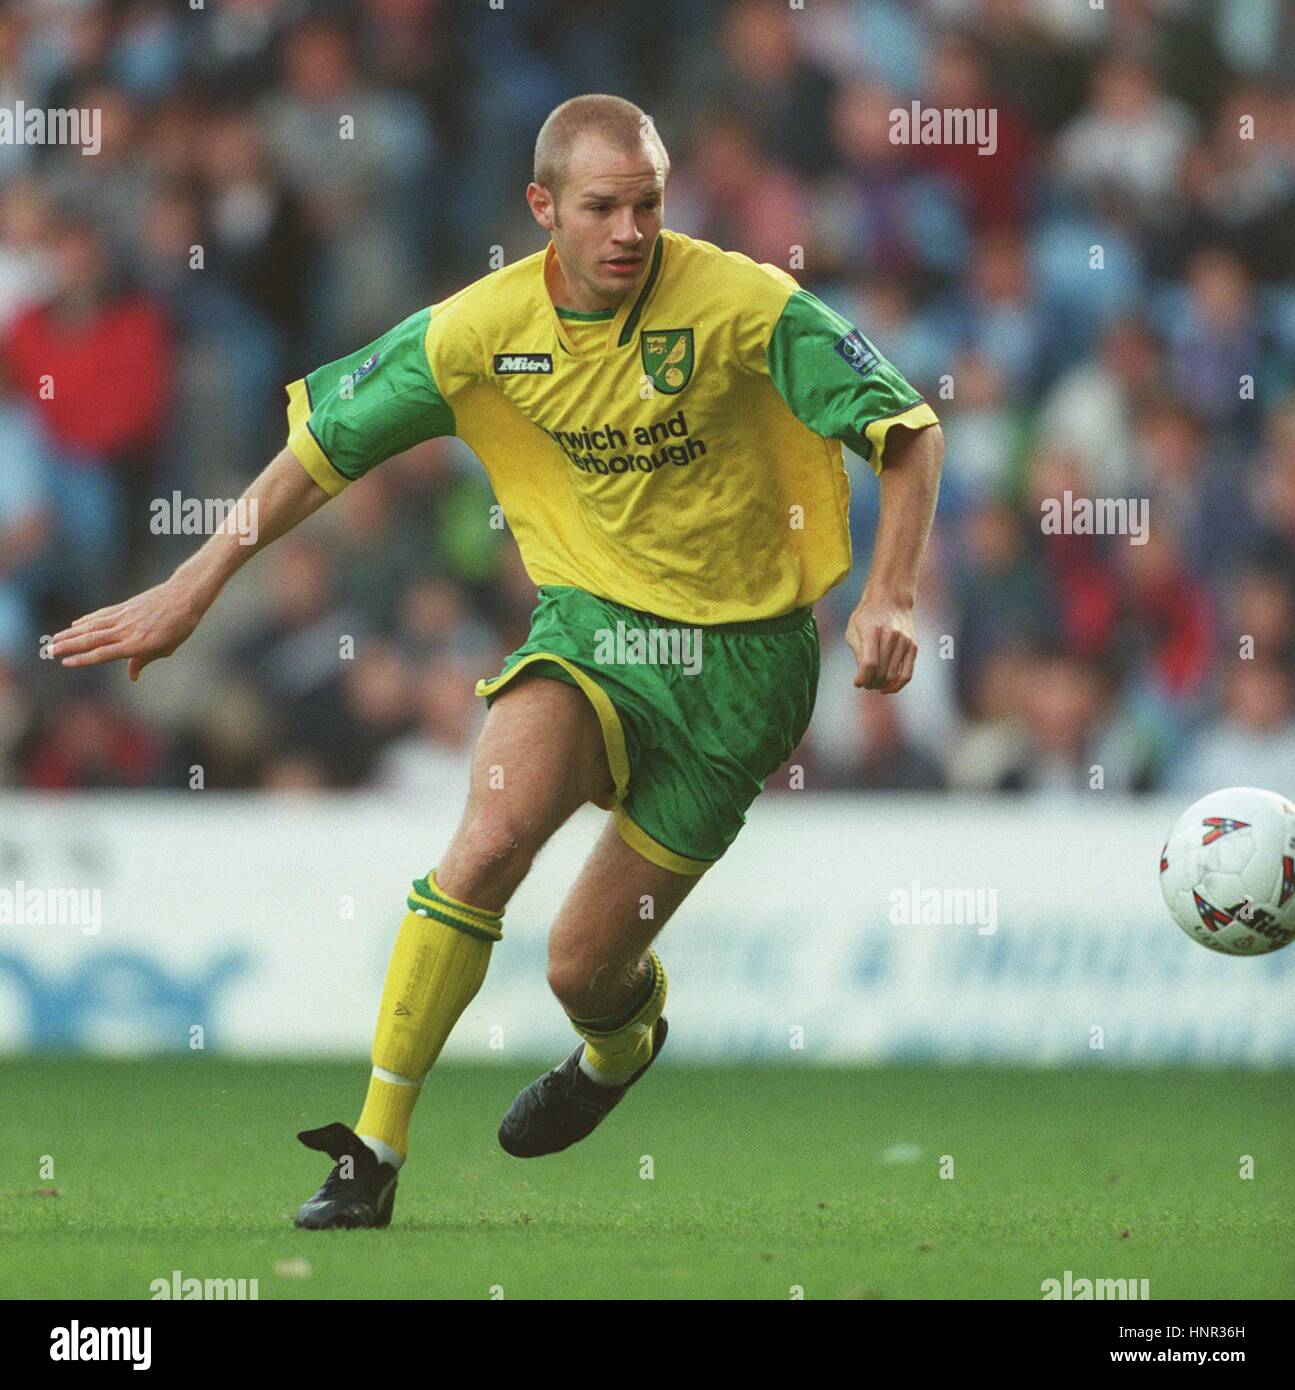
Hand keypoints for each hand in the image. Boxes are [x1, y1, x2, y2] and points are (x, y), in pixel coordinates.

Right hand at [51, 581, 204, 681]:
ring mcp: (123, 616)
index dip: (83, 659)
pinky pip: (101, 615)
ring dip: (71, 633)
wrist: (184, 597)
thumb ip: (144, 660)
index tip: (66, 663)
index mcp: (136, 644)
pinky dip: (87, 620)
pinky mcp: (124, 606)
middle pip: (91, 639)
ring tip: (54, 639)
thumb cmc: (179, 627)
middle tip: (49, 652)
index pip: (103, 654)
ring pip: (92, 626)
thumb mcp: (166, 649)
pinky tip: (75, 624)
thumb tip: (132, 676)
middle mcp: (125, 630)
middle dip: (68, 647)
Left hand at [845, 595, 916, 693]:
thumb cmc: (867, 615)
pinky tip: (887, 688)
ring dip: (881, 685)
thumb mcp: (853, 629)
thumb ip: (857, 653)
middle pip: (881, 672)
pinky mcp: (913, 647)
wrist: (890, 598)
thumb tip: (862, 679)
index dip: (862, 678)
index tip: (857, 683)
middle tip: (865, 683)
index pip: (869, 663)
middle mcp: (891, 636)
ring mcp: (904, 641)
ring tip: (874, 683)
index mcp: (873, 630)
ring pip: (892, 675)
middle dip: (870, 683)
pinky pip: (907, 674)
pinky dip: (897, 685)